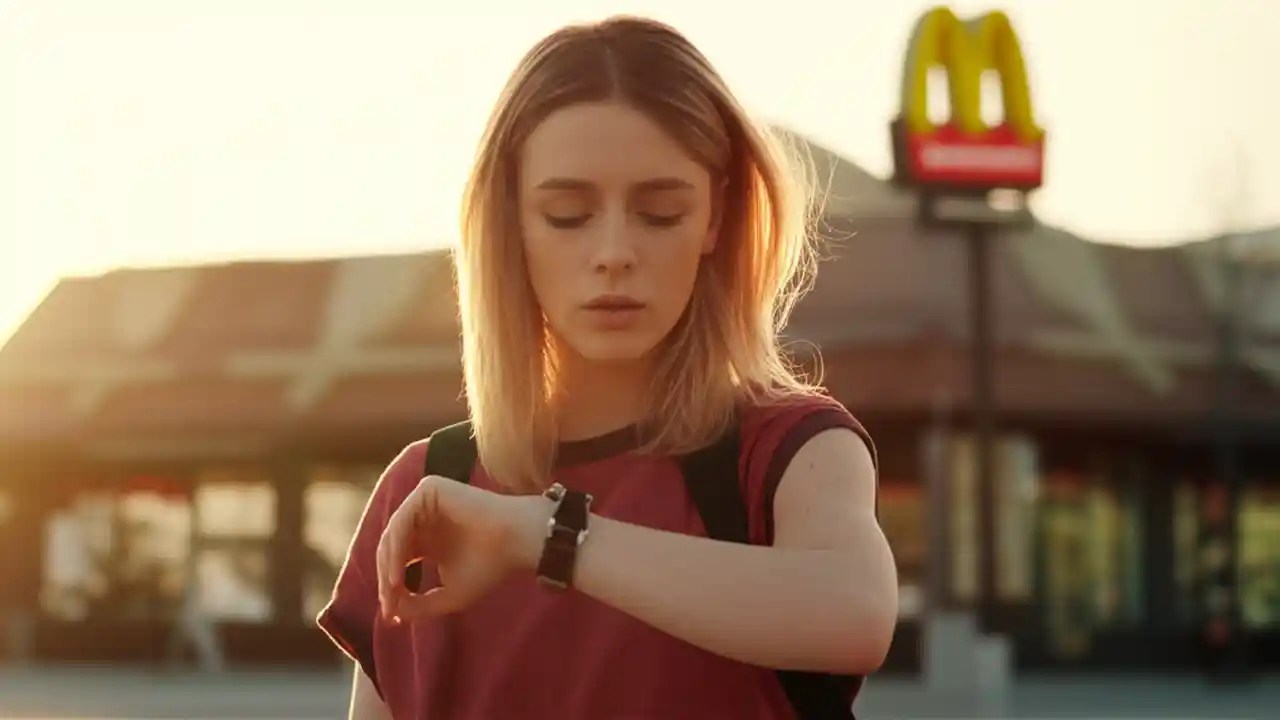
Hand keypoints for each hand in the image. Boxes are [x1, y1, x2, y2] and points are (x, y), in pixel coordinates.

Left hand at [375, 475, 548, 622]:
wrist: (515, 541)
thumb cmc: (489, 567)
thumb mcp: (449, 594)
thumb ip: (419, 605)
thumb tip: (390, 614)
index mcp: (429, 539)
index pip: (398, 559)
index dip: (391, 587)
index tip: (391, 616)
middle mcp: (425, 518)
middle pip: (391, 547)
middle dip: (386, 577)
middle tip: (389, 605)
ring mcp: (426, 500)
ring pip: (393, 534)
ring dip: (388, 564)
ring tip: (393, 591)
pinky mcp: (429, 489)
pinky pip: (402, 519)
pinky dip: (396, 547)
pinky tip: (398, 572)